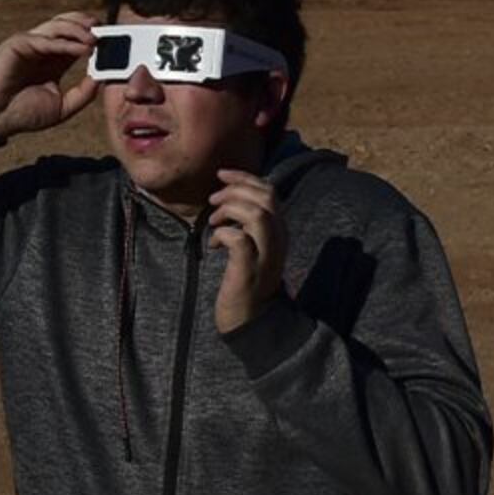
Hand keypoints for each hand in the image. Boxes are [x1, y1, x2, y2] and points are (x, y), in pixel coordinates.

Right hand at [0, 12, 100, 139]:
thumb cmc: (22, 114)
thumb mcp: (62, 107)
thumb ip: (83, 93)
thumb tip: (101, 78)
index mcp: (53, 61)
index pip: (77, 41)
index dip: (95, 38)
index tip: (114, 42)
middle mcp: (43, 49)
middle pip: (68, 25)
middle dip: (88, 24)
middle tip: (106, 31)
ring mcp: (30, 44)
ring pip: (58, 25)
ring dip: (79, 29)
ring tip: (96, 39)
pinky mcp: (18, 44)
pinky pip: (45, 39)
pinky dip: (65, 42)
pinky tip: (82, 49)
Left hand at [209, 169, 284, 333]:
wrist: (252, 319)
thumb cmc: (247, 279)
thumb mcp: (253, 245)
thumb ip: (248, 222)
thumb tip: (227, 197)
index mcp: (279, 230)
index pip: (270, 191)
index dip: (245, 177)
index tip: (222, 175)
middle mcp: (278, 240)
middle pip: (266, 198)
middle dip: (236, 190)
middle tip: (213, 200)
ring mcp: (265, 255)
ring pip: (257, 215)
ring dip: (229, 210)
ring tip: (214, 221)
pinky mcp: (249, 269)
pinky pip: (239, 240)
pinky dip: (223, 234)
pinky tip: (214, 244)